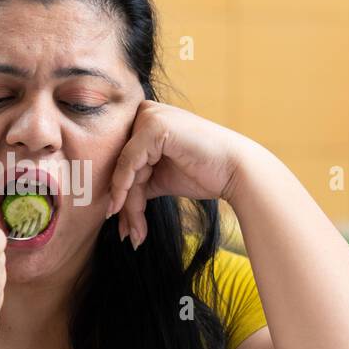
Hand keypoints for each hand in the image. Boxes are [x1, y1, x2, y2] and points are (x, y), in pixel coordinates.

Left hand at [104, 100, 250, 249]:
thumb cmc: (203, 174)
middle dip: (124, 204)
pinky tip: (122, 209)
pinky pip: (129, 162)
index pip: (124, 161)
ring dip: (128, 205)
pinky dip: (124, 188)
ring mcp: (150, 116)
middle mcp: (146, 112)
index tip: (119, 224)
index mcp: (146, 120)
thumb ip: (135, 185)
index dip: (121, 194)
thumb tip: (111, 211)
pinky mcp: (155, 125)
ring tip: (133, 234)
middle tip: (127, 236)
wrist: (237, 172)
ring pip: (125, 168)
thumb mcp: (160, 179)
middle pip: (123, 165)